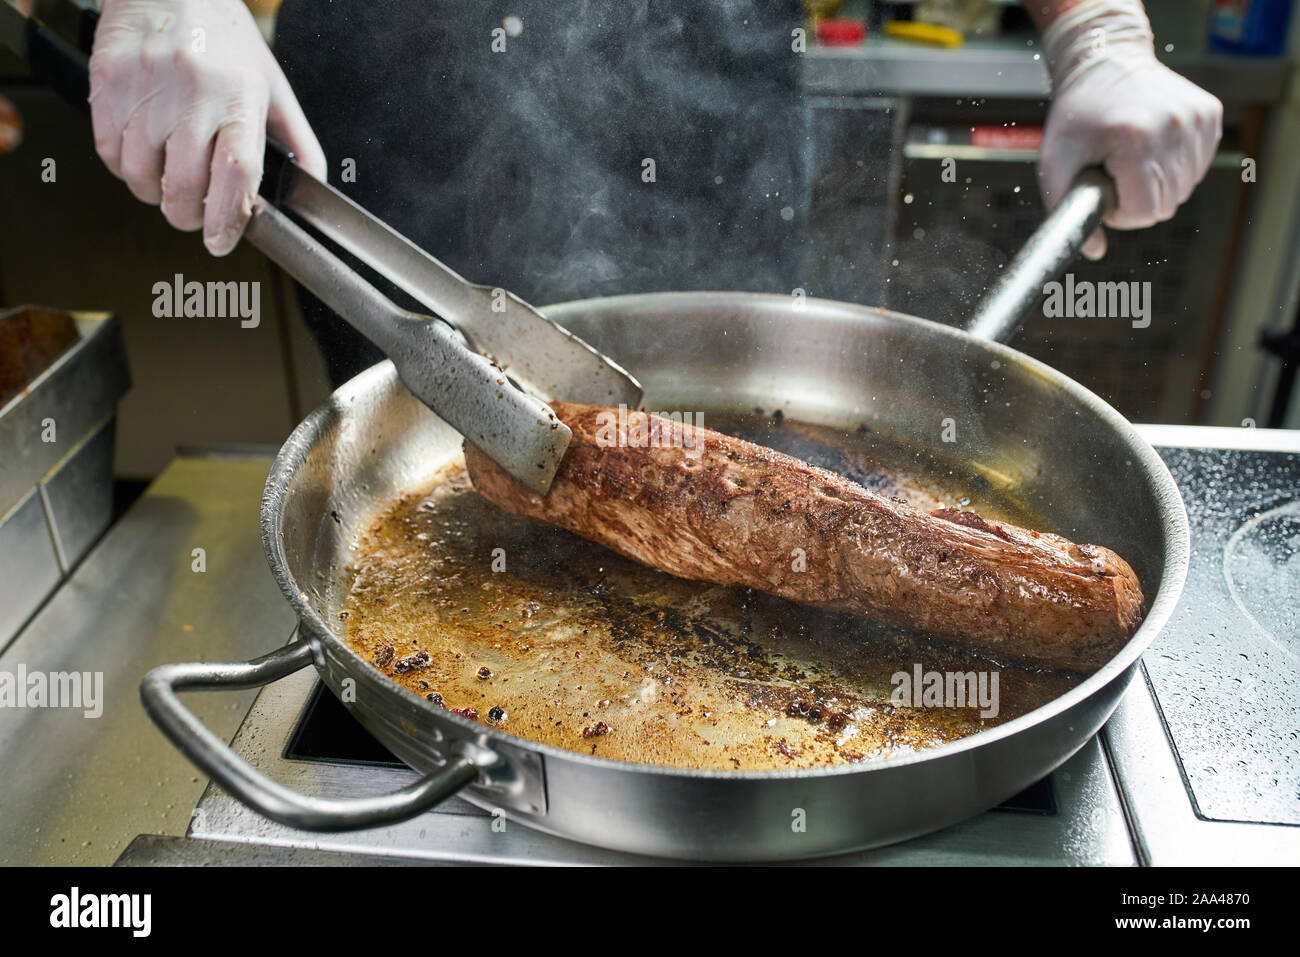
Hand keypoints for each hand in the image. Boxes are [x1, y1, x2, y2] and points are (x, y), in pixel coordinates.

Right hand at [89, 0, 325, 254]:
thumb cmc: (224, 37)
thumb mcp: (272, 86)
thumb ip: (297, 142)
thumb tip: (313, 188)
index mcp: (238, 96)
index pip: (234, 173)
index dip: (227, 218)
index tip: (222, 241)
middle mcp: (191, 92)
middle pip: (183, 185)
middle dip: (189, 216)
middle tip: (196, 214)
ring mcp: (144, 87)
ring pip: (140, 176)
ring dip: (155, 193)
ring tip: (170, 179)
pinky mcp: (107, 81)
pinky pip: (108, 151)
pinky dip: (125, 167)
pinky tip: (143, 155)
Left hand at [1037, 0, 1221, 258]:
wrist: (1105, 63)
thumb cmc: (1077, 117)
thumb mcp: (1055, 163)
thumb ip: (1066, 210)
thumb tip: (1094, 251)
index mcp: (1134, 141)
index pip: (1144, 212)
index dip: (1121, 212)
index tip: (1106, 190)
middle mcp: (1173, 128)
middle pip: (1165, 205)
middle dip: (1136, 200)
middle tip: (1115, 174)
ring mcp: (1196, 120)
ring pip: (1183, 189)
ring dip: (1156, 184)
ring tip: (1131, 157)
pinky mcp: (1210, 114)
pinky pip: (1197, 167)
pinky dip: (1174, 166)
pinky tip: (1153, 146)